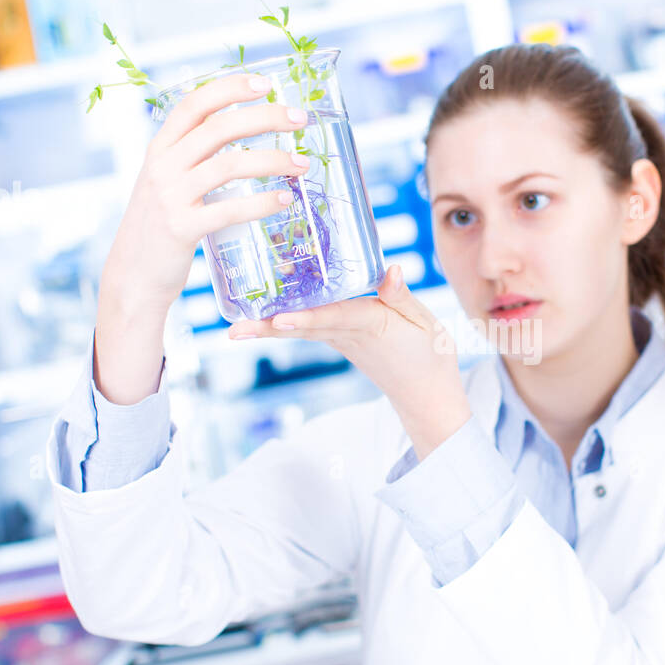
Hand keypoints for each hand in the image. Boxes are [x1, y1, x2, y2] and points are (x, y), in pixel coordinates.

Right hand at [99, 71, 312, 314]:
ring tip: (302, 164)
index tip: (266, 83)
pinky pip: (229, 209)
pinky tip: (284, 199)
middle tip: (300, 118)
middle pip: (220, 128)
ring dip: (273, 160)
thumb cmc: (160, 227)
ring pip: (230, 165)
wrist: (133, 275)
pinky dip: (261, 203)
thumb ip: (193, 157)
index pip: (195, 104)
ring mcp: (170, 196)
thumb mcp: (166, 182)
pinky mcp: (182, 228)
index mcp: (160, 148)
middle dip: (265, 117)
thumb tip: (242, 132)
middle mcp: (162, 166)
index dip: (230, 88)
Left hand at [227, 264, 472, 459]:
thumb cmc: (431, 356)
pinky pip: (309, 331)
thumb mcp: (426, 323)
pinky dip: (284, 324)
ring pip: (302, 331)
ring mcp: (341, 342)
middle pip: (304, 328)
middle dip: (269, 327)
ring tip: (234, 330)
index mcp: (373, 326)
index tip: (281, 318)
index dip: (309, 317)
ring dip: (267, 329)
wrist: (426, 396)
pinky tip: (263, 317)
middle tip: (234, 331)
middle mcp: (349, 336)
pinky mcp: (340, 343)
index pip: (336, 318)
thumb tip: (390, 269)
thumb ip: (403, 296)